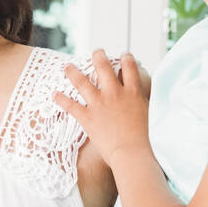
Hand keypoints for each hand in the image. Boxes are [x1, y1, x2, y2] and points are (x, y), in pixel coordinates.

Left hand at [54, 50, 149, 167]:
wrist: (134, 154)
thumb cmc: (149, 140)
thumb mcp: (154, 116)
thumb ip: (149, 104)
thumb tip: (151, 101)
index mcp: (133, 93)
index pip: (130, 68)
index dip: (127, 58)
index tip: (124, 54)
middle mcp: (115, 94)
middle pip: (104, 68)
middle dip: (98, 56)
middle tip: (96, 51)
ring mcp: (100, 104)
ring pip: (82, 82)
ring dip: (73, 72)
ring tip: (67, 66)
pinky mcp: (88, 117)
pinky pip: (71, 106)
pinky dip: (61, 99)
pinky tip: (54, 94)